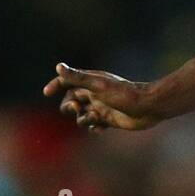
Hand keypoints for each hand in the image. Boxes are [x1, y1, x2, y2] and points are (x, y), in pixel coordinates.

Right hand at [42, 63, 158, 131]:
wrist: (147, 107)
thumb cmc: (123, 94)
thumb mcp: (98, 85)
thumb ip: (77, 78)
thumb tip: (58, 66)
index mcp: (91, 82)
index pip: (67, 81)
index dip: (56, 85)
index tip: (47, 93)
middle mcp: (94, 94)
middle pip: (71, 101)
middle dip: (69, 107)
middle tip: (77, 108)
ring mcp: (102, 107)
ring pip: (81, 116)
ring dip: (83, 119)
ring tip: (95, 118)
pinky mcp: (109, 120)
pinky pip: (94, 126)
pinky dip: (94, 128)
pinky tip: (100, 128)